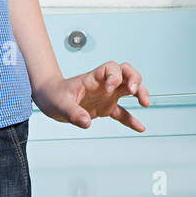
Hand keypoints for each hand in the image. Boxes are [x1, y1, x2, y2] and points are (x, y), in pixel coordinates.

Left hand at [33, 61, 149, 131]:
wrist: (50, 98)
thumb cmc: (54, 95)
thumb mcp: (59, 104)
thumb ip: (73, 113)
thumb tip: (87, 123)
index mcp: (93, 78)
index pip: (111, 67)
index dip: (115, 75)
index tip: (110, 88)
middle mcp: (103, 84)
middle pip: (126, 72)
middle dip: (135, 78)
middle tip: (134, 90)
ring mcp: (107, 95)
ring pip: (129, 88)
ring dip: (140, 92)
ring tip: (145, 103)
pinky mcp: (106, 108)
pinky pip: (122, 113)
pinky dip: (131, 120)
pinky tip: (140, 128)